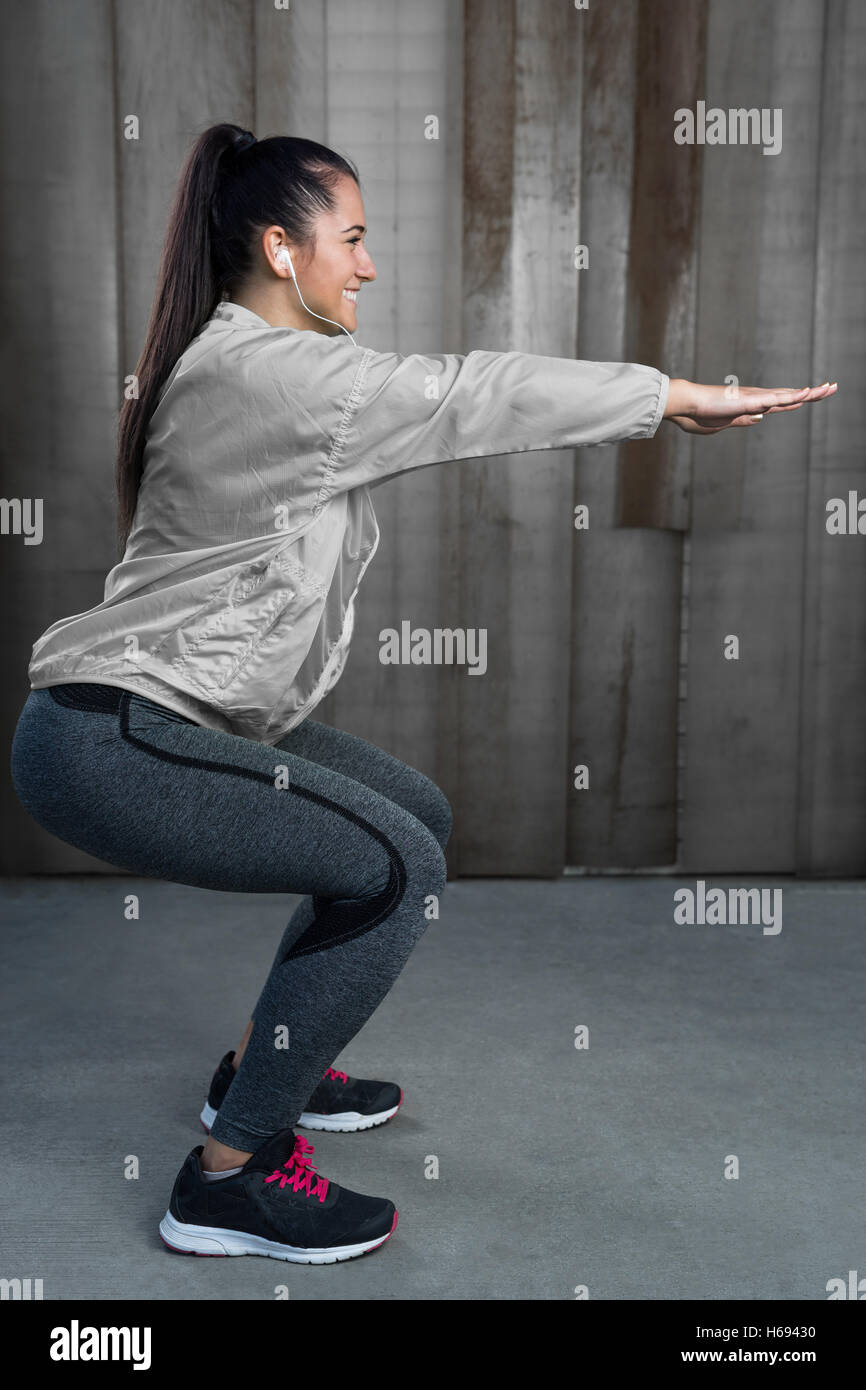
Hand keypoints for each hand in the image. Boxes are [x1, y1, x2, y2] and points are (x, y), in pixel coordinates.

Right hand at [664, 378, 837, 433]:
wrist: (688, 404)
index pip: (783, 402)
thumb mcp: (727, 423)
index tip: (817, 392)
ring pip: (788, 395)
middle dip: (814, 393)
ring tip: (828, 388)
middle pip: (791, 395)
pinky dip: (791, 397)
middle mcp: (758, 398)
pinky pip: (774, 399)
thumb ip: (743, 420)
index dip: (800, 398)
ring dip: (809, 393)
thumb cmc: (701, 414)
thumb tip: (759, 419)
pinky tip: (805, 394)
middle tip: (833, 386)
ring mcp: (754, 398)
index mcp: (753, 405)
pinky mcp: (748, 401)